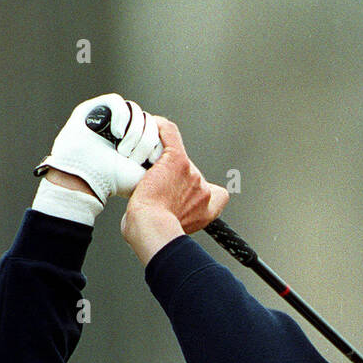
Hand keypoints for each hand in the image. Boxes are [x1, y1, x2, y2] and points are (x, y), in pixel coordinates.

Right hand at [34, 94, 161, 204]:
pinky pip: (117, 102)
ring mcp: (110, 117)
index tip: (154, 161)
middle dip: (147, 142)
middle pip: (149, 121)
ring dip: (133, 134)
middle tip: (135, 159)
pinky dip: (121, 117)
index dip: (157, 142)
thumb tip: (178, 150)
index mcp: (138, 141)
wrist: (87, 180)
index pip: (158, 130)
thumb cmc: (116, 182)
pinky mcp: (94, 108)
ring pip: (136, 112)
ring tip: (124, 152)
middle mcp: (125, 127)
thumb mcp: (148, 173)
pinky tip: (117, 134)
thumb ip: (163, 160)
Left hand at [121, 117, 229, 264]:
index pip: (218, 195)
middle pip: (191, 173)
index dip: (201, 191)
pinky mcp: (177, 159)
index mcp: (208, 210)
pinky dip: (160, 128)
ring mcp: (192, 173)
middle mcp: (204, 190)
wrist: (151, 228)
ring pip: (177, 155)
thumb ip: (170, 221)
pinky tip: (151, 127)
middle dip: (173, 176)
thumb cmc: (153, 235)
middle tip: (152, 184)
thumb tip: (150, 218)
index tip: (184, 194)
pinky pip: (170, 134)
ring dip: (161, 158)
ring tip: (144, 168)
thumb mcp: (170, 233)